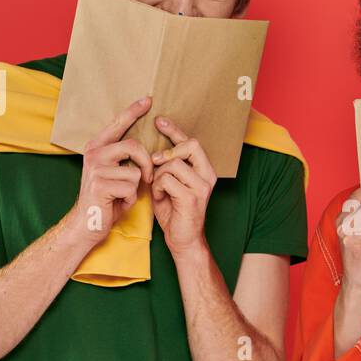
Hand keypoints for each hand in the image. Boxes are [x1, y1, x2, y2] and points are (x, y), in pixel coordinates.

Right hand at [70, 97, 153, 246]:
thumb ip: (124, 158)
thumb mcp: (114, 173)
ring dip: (135, 188)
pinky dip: (130, 199)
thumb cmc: (106, 199)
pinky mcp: (100, 184)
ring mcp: (95, 168)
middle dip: (147, 164)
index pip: (118, 124)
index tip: (148, 99)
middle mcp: (94, 153)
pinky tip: (118, 204)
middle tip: (147, 179)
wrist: (87, 224)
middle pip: (134, 146)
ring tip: (123, 195)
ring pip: (135, 171)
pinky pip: (131, 187)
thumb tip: (147, 147)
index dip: (133, 111)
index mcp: (97, 147)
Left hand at [150, 115, 214, 256]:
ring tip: (159, 189)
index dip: (174, 130)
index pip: (191, 142)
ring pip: (173, 164)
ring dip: (159, 175)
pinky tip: (161, 197)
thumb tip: (152, 150)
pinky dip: (159, 187)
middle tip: (155, 160)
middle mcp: (207, 176)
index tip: (159, 120)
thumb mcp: (169, 184)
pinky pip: (168, 180)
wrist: (183, 240)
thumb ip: (166, 167)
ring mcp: (202, 186)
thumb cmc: (174, 212)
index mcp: (204, 170)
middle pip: (190, 145)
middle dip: (169, 150)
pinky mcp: (192, 197)